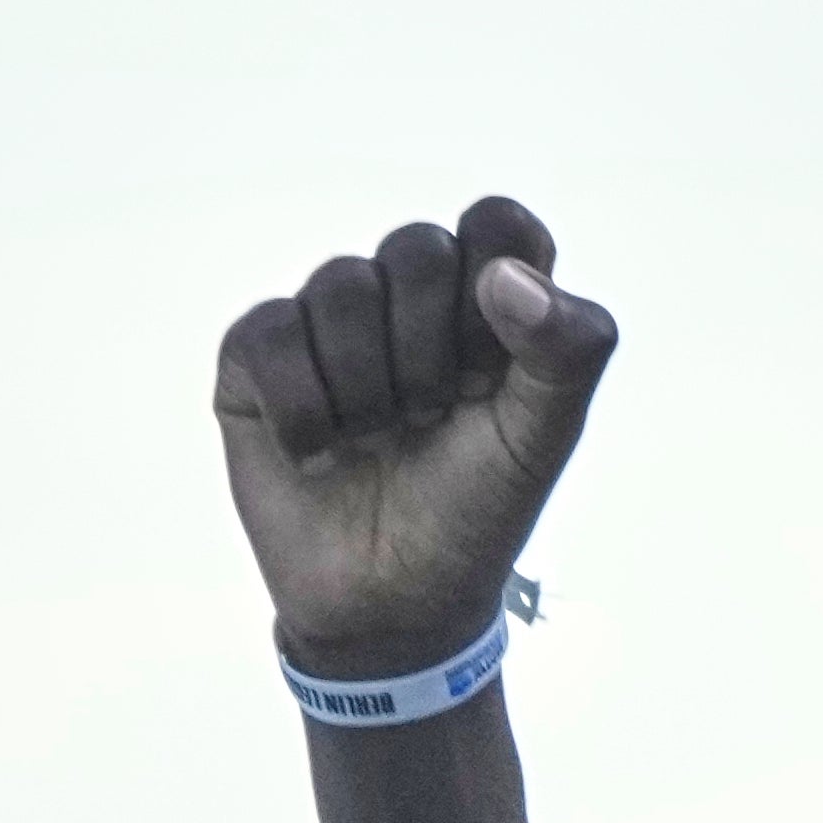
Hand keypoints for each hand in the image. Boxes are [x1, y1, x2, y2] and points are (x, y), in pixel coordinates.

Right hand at [215, 197, 618, 677]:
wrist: (392, 598)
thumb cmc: (475, 509)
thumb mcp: (542, 439)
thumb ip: (564, 353)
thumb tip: (507, 276)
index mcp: (492, 305)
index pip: (499, 223)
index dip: (499, 286)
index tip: (493, 370)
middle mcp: (409, 298)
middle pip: (416, 247)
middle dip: (434, 350)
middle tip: (435, 418)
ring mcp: (330, 320)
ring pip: (342, 284)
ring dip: (372, 387)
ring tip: (383, 442)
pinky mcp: (258, 355)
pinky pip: (270, 332)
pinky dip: (306, 409)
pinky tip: (323, 456)